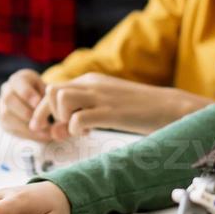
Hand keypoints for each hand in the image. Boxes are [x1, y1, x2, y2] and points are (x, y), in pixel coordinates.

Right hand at [0, 69, 52, 141]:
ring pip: (6, 115)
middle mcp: (6, 90)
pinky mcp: (4, 122)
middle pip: (8, 99)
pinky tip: (41, 137)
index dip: (27, 94)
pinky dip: (27, 134)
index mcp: (18, 79)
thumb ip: (49, 97)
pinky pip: (10, 128)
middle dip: (25, 111)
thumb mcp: (48, 91)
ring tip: (45, 132)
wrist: (37, 104)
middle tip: (43, 122)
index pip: (18, 83)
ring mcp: (2, 106)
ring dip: (26, 126)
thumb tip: (51, 108)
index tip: (38, 103)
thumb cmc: (45, 95)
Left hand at [27, 73, 213, 139]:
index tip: (46, 127)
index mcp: (90, 80)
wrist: (170, 107)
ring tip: (76, 130)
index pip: (52, 88)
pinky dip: (76, 129)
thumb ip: (84, 108)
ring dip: (62, 119)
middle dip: (49, 114)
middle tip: (60, 131)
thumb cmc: (138, 109)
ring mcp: (102, 97)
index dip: (44, 109)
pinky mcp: (112, 112)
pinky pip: (79, 119)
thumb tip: (58, 127)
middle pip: (51, 91)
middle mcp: (92, 84)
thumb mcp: (107, 100)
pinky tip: (90, 133)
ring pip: (61, 100)